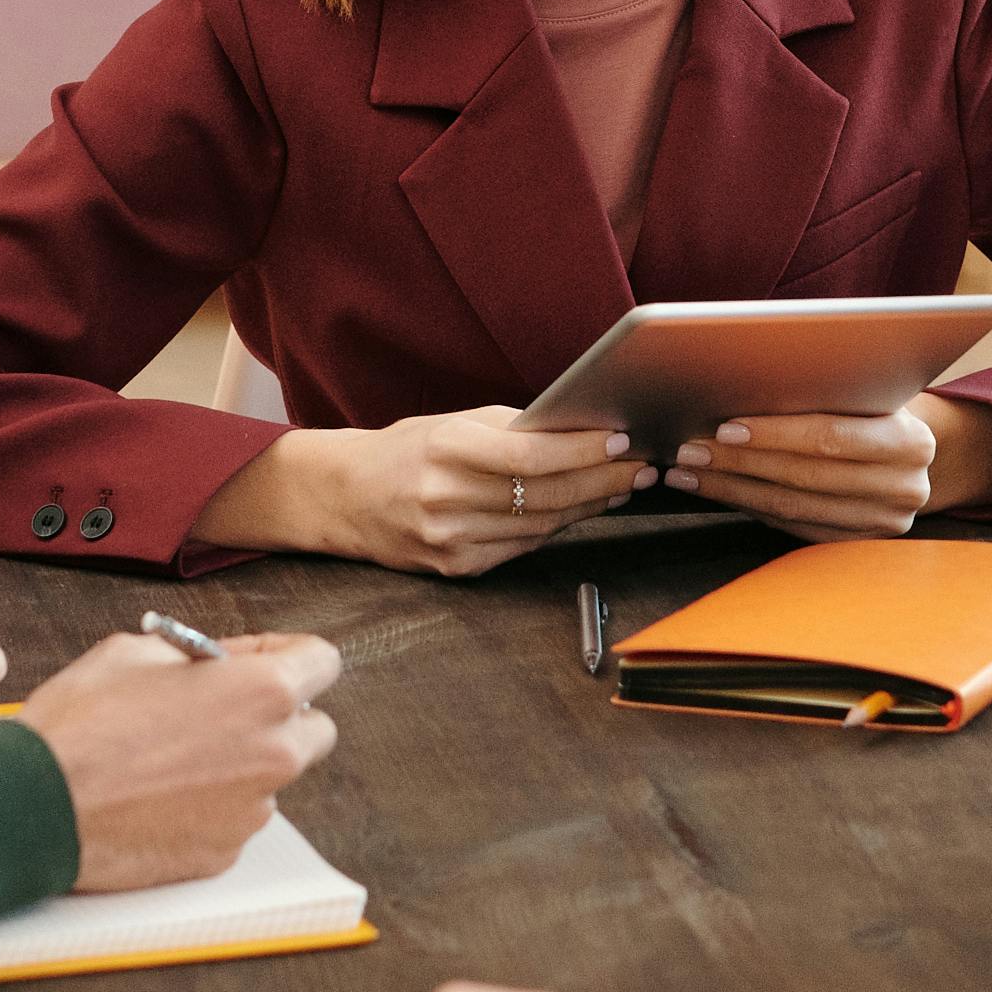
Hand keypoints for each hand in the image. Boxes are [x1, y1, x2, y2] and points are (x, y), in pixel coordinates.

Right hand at [14, 627, 341, 887]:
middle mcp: (274, 756)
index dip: (287, 654)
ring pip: (270, 779)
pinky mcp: (223, 854)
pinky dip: (209, 807)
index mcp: (263, 694)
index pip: (323, 662)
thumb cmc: (78, 724)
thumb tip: (221, 663)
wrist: (31, 804)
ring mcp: (251, 812)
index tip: (257, 660)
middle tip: (223, 711)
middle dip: (278, 716)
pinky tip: (157, 797)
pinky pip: (233, 820)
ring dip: (240, 765)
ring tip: (171, 759)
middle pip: (313, 729)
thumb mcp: (135, 652)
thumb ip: (199, 655)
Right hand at [226, 411, 643, 579]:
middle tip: (645, 465)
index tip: (622, 440)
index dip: (582, 451)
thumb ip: (514, 428)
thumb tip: (585, 430)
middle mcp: (445, 499)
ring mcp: (450, 540)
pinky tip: (585, 508)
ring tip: (627, 484)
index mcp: (444, 450)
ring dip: (592, 505)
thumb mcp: (453, 423)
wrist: (346, 497)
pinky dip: (559, 526)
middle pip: (545, 495)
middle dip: (603, 480)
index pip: (529, 456)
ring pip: (542, 525)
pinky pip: (524, 546)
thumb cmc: (408, 450)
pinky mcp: (458, 568)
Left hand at [666, 388, 991, 535]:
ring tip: (689, 473)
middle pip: (805, 477)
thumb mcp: (867, 392)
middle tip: (690, 451)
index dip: (774, 435)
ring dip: (732, 490)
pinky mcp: (858, 543)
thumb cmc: (876, 408)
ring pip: (792, 508)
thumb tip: (742, 385)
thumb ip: (826, 392)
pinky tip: (719, 491)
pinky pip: (794, 526)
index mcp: (910, 442)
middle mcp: (904, 488)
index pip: (830, 438)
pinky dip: (751, 507)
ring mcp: (883, 522)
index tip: (724, 428)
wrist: (914, 451)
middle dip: (739, 464)